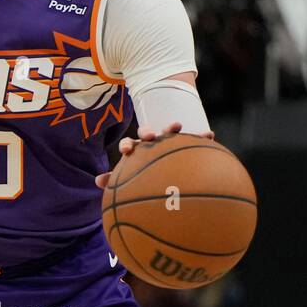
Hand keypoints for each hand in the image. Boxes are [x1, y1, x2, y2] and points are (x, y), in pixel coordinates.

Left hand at [95, 121, 214, 189]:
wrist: (167, 171)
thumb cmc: (145, 176)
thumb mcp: (131, 178)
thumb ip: (116, 179)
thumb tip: (97, 181)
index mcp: (137, 150)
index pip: (129, 144)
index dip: (127, 146)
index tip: (127, 151)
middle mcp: (152, 142)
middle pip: (147, 132)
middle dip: (147, 132)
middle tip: (149, 136)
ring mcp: (169, 140)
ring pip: (169, 131)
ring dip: (171, 127)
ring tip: (177, 125)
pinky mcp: (186, 142)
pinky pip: (195, 138)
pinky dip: (201, 136)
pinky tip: (209, 135)